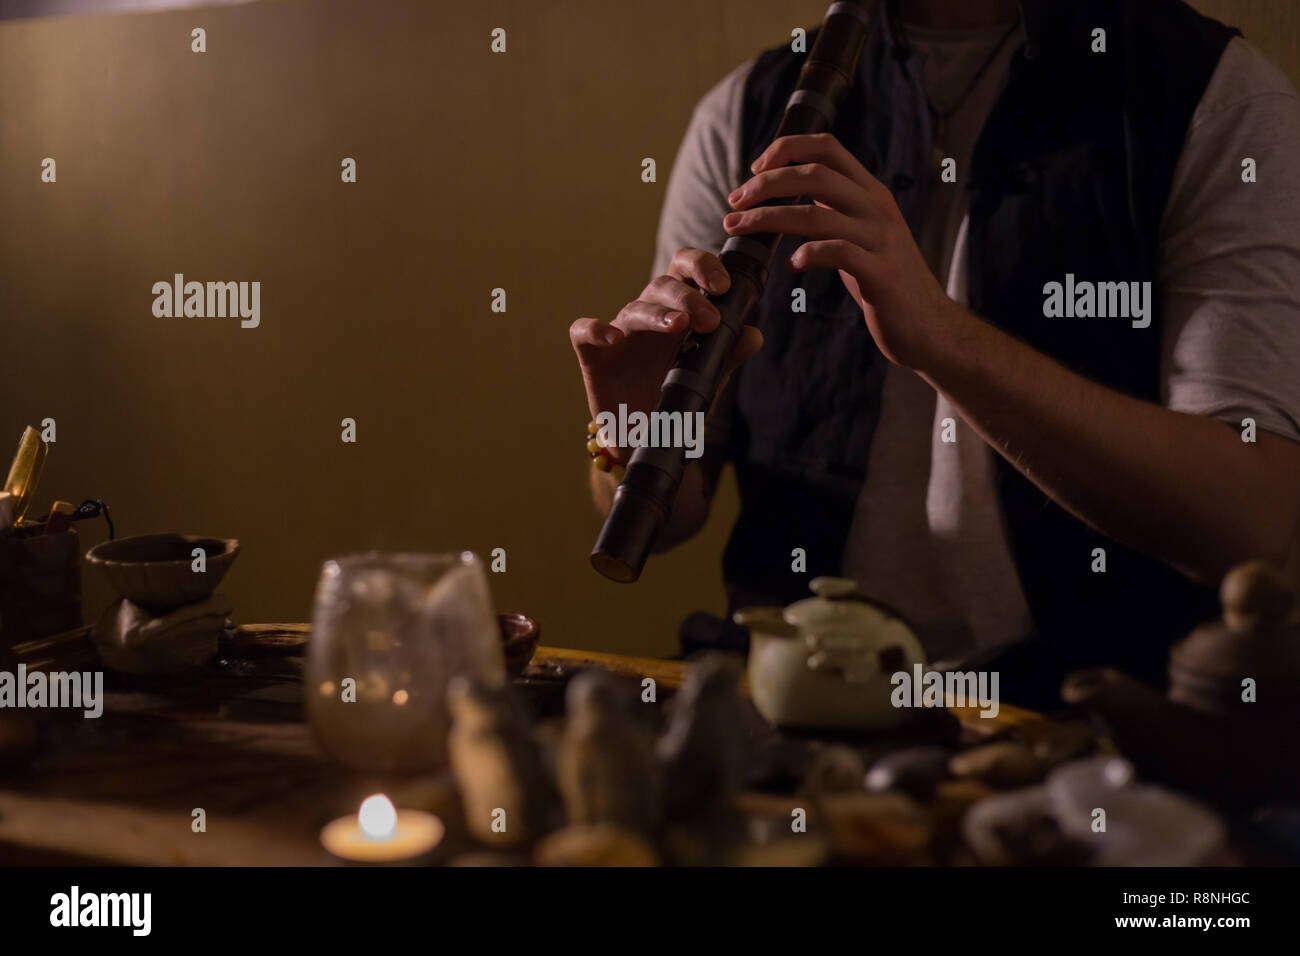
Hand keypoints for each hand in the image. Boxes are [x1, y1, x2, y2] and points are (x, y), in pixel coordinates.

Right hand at [569, 247, 763, 460]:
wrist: (642, 438)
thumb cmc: (672, 397)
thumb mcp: (705, 378)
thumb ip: (727, 355)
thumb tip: (753, 335)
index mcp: (679, 313)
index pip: (687, 272)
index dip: (703, 267)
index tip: (724, 286)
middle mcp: (649, 316)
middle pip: (663, 284)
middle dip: (689, 296)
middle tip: (710, 320)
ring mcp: (620, 333)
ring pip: (635, 308)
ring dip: (657, 313)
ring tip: (677, 325)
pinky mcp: (593, 355)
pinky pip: (584, 331)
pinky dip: (597, 330)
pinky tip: (614, 338)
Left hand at [723, 132, 955, 368]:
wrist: (927, 324)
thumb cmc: (884, 280)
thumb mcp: (861, 234)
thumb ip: (833, 211)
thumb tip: (787, 196)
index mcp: (870, 193)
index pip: (828, 148)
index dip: (787, 148)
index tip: (754, 168)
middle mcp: (877, 208)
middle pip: (815, 174)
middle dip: (766, 184)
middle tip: (734, 202)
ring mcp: (881, 239)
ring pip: (818, 214)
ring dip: (770, 218)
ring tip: (739, 228)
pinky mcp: (881, 273)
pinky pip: (838, 253)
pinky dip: (808, 254)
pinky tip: (790, 264)